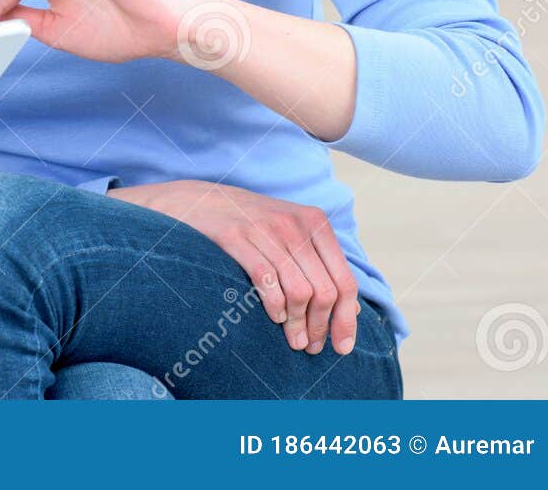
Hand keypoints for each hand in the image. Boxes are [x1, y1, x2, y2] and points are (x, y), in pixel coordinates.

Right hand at [108, 179, 361, 354]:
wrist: (197, 200)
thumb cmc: (247, 224)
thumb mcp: (289, 231)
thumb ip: (318, 261)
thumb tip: (350, 309)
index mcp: (315, 222)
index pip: (344, 280)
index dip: (346, 319)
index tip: (342, 347)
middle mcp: (295, 224)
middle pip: (324, 291)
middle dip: (320, 327)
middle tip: (310, 347)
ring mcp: (265, 230)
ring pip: (299, 291)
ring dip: (297, 324)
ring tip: (292, 340)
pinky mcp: (236, 237)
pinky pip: (267, 281)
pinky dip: (275, 306)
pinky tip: (273, 317)